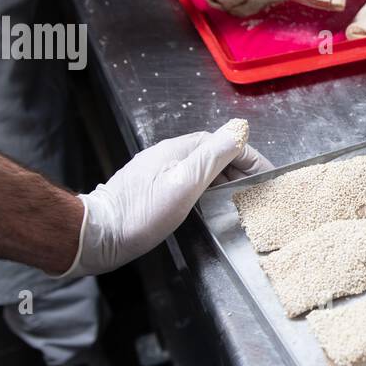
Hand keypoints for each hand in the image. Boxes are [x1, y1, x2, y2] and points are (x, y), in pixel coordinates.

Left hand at [62, 120, 268, 278]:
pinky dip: (206, 186)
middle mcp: (167, 153)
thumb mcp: (185, 184)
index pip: (224, 142)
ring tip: (238, 196)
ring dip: (223, 176)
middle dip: (240, 166)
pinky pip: (186, 177)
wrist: (98, 234)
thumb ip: (213, 156)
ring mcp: (156, 169)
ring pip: (200, 166)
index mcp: (178, 149)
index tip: (267, 174)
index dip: (250, 156)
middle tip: (257, 188)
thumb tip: (239, 130)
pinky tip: (207, 202)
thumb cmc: (141, 214)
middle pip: (213, 152)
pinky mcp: (148, 185)